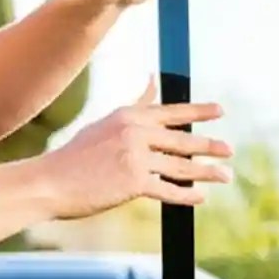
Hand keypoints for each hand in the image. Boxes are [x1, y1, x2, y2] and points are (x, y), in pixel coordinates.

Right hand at [34, 76, 231, 218]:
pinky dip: (187, 194)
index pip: (171, 112)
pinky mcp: (134, 182)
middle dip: (209, 146)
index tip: (220, 111)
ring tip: (225, 175)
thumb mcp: (103, 124)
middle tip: (229, 150)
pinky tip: (201, 197)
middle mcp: (134, 133)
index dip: (198, 112)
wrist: (49, 182)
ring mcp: (135, 157)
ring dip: (207, 171)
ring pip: (181, 166)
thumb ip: (134, 106)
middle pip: (182, 140)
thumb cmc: (74, 157)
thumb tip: (152, 81)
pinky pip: (169, 190)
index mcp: (127, 117)